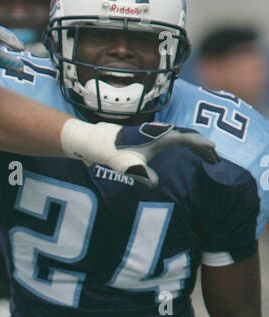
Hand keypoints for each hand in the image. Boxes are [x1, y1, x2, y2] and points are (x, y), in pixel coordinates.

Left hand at [61, 118, 219, 186]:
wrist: (100, 142)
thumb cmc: (114, 153)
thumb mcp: (128, 165)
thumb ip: (142, 174)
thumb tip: (154, 184)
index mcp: (159, 136)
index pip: (186, 138)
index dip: (201, 144)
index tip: (214, 150)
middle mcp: (160, 132)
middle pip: (189, 136)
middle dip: (203, 147)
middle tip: (216, 159)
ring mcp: (157, 133)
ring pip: (183, 137)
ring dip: (197, 146)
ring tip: (208, 157)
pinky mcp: (152, 137)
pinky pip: (176, 139)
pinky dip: (187, 145)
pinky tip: (190, 152)